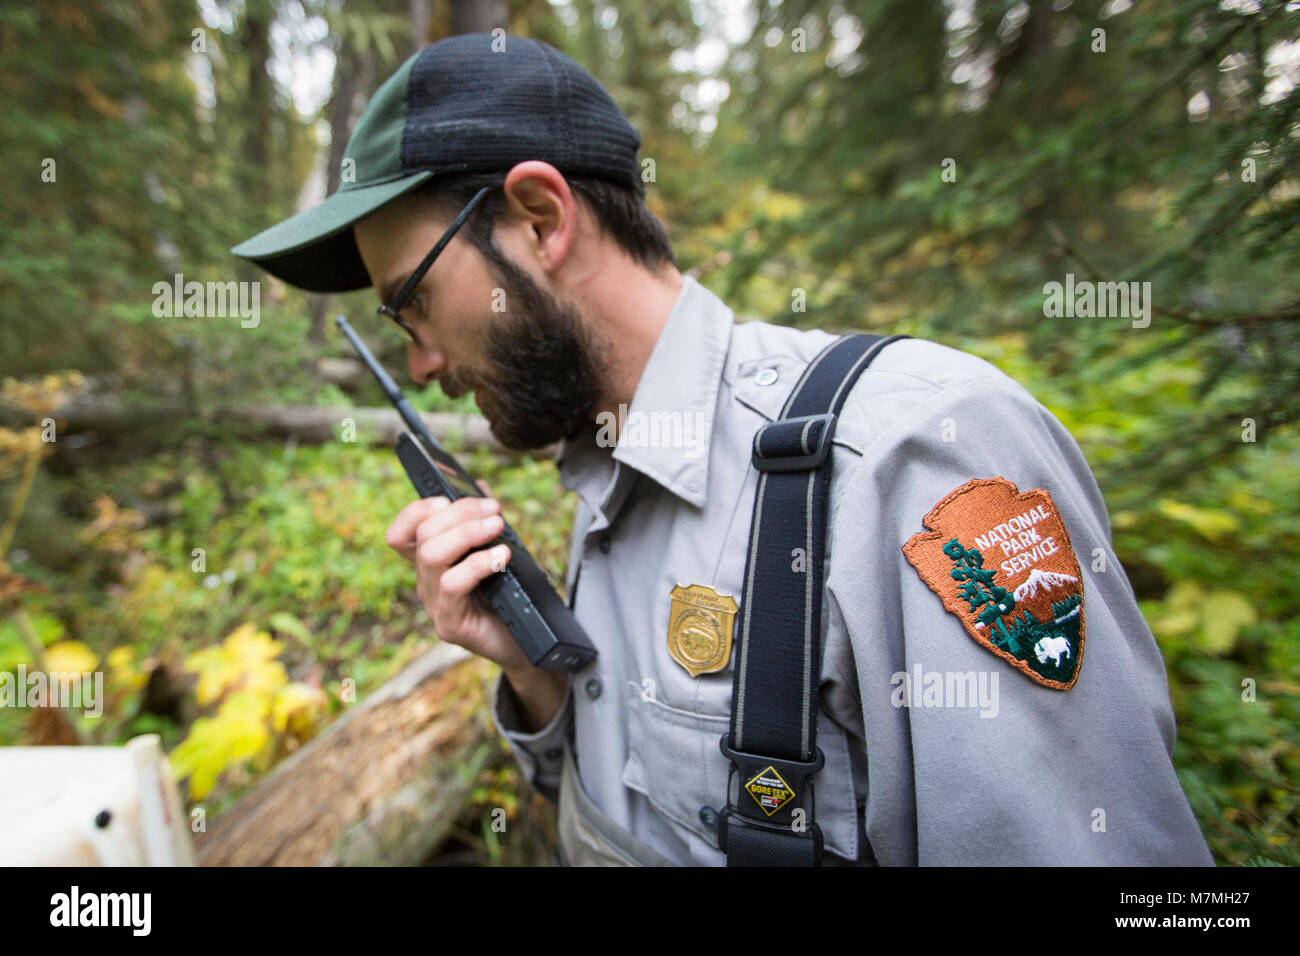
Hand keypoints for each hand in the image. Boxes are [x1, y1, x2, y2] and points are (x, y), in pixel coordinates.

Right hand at [385, 483, 530, 673]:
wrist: (529, 643)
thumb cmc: (511, 596)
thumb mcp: (497, 551)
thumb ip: (484, 521)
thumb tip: (479, 486)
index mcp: (431, 564)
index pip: (401, 533)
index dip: (417, 510)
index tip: (448, 498)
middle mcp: (427, 582)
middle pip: (422, 535)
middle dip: (460, 512)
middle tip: (495, 510)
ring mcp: (435, 604)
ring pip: (431, 555)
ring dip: (468, 532)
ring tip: (498, 527)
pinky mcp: (449, 624)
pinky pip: (452, 584)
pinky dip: (479, 563)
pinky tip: (502, 557)